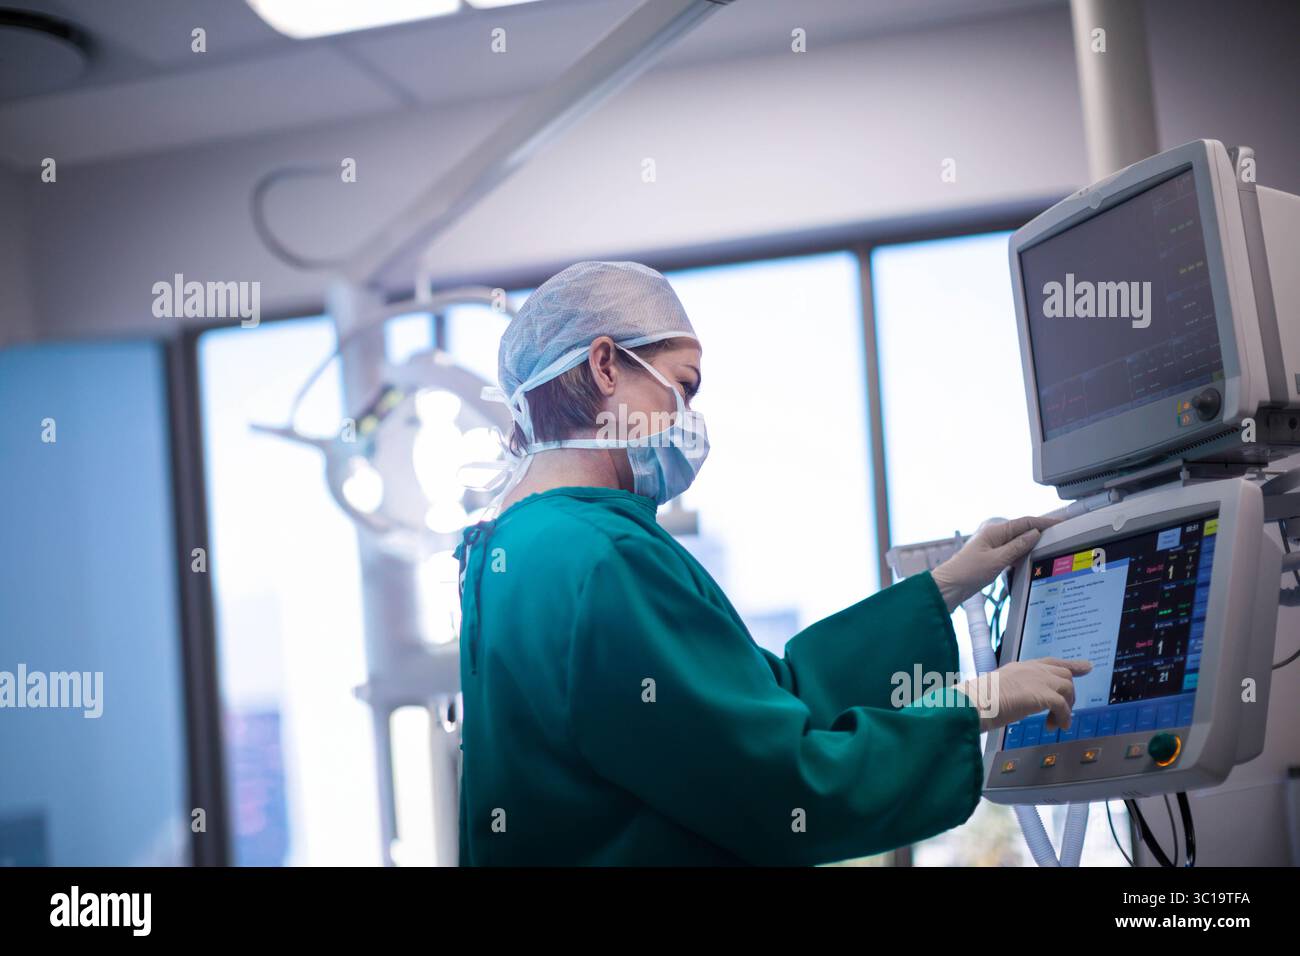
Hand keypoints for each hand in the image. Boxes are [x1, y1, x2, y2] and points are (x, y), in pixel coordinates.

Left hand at [931, 515, 1059, 611]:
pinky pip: (1012, 553)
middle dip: (1039, 532)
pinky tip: (1029, 560)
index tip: (1058, 522)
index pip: (1024, 522)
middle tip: (1058, 535)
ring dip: (1031, 545)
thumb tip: (1034, 534)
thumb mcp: (997, 560)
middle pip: (1022, 531)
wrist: (949, 587)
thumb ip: (1017, 547)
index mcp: (995, 532)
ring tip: (1047, 547)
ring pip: (1018, 543)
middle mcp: (994, 536)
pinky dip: (1021, 555)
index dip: (1043, 521)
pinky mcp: (992, 558)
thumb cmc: (967, 572)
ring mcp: (993, 547)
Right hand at [955, 658, 1092, 732]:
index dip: (1071, 665)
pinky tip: (1056, 726)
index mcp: (1021, 667)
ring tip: (1055, 723)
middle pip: (1064, 675)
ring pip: (1067, 688)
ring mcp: (1038, 680)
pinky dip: (1063, 717)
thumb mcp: (1000, 690)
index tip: (1086, 667)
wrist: (974, 703)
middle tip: (1064, 712)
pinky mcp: (1042, 695)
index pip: (1051, 662)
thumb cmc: (978, 700)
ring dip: (1066, 707)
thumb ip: (1015, 690)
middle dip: (1068, 694)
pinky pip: (1063, 705)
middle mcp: (1031, 669)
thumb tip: (1019, 702)